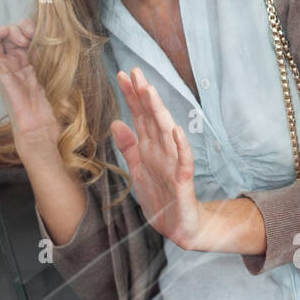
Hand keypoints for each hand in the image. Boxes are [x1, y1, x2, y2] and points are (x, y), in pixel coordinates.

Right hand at [0, 19, 60, 153]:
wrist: (41, 127)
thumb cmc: (54, 106)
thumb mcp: (62, 75)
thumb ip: (59, 56)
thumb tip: (63, 36)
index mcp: (36, 61)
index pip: (33, 34)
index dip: (38, 28)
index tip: (48, 32)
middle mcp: (21, 60)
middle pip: (19, 30)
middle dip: (27, 26)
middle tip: (36, 33)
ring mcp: (9, 63)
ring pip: (6, 34)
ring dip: (15, 29)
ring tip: (25, 37)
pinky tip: (9, 33)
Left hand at [112, 67, 203, 248]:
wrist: (179, 227)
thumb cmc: (161, 199)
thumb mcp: (138, 172)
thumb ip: (129, 148)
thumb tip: (116, 122)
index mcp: (150, 149)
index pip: (140, 117)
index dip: (132, 97)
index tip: (122, 75)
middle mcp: (162, 151)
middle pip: (152, 119)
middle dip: (144, 96)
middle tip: (135, 72)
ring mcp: (174, 164)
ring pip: (166, 134)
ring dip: (159, 112)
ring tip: (150, 92)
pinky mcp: (183, 180)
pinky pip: (183, 161)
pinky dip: (180, 146)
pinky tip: (175, 130)